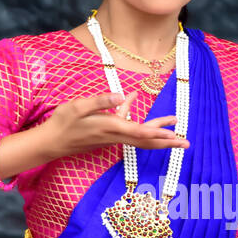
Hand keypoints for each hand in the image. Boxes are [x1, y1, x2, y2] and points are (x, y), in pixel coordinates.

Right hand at [41, 89, 188, 159]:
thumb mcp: (78, 107)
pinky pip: (128, 130)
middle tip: (186, 143)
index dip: (158, 133)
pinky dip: (137, 121)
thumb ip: (100, 101)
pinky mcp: (107, 136)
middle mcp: (114, 135)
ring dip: (158, 134)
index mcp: (110, 127)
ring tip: (175, 130)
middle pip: (146, 140)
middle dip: (167, 142)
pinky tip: (133, 100)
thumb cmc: (62, 123)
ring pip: (140, 137)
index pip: (139, 132)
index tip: (174, 135)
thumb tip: (120, 94)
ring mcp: (112, 137)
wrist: (50, 143)